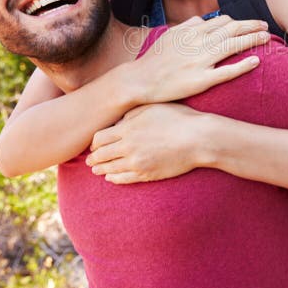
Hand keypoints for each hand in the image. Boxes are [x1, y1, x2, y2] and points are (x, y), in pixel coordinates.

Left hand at [86, 103, 205, 183]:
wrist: (198, 138)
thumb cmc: (178, 118)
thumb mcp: (152, 108)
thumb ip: (130, 115)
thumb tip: (116, 123)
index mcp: (128, 129)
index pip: (99, 138)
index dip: (94, 143)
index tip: (94, 144)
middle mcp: (128, 147)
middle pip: (101, 155)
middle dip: (93, 158)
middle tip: (90, 159)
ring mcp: (137, 162)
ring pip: (110, 169)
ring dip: (101, 169)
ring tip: (97, 169)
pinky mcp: (147, 174)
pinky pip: (123, 179)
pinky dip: (114, 178)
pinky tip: (111, 177)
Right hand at [124, 15, 269, 103]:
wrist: (139, 81)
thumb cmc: (155, 59)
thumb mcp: (170, 35)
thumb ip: (188, 26)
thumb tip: (204, 19)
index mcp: (191, 31)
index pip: (223, 21)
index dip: (241, 21)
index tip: (252, 24)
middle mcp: (198, 43)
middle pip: (232, 30)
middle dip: (252, 26)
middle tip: (266, 27)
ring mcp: (200, 61)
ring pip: (233, 46)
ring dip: (253, 40)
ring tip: (267, 39)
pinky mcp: (201, 80)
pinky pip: (227, 71)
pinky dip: (243, 65)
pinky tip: (257, 61)